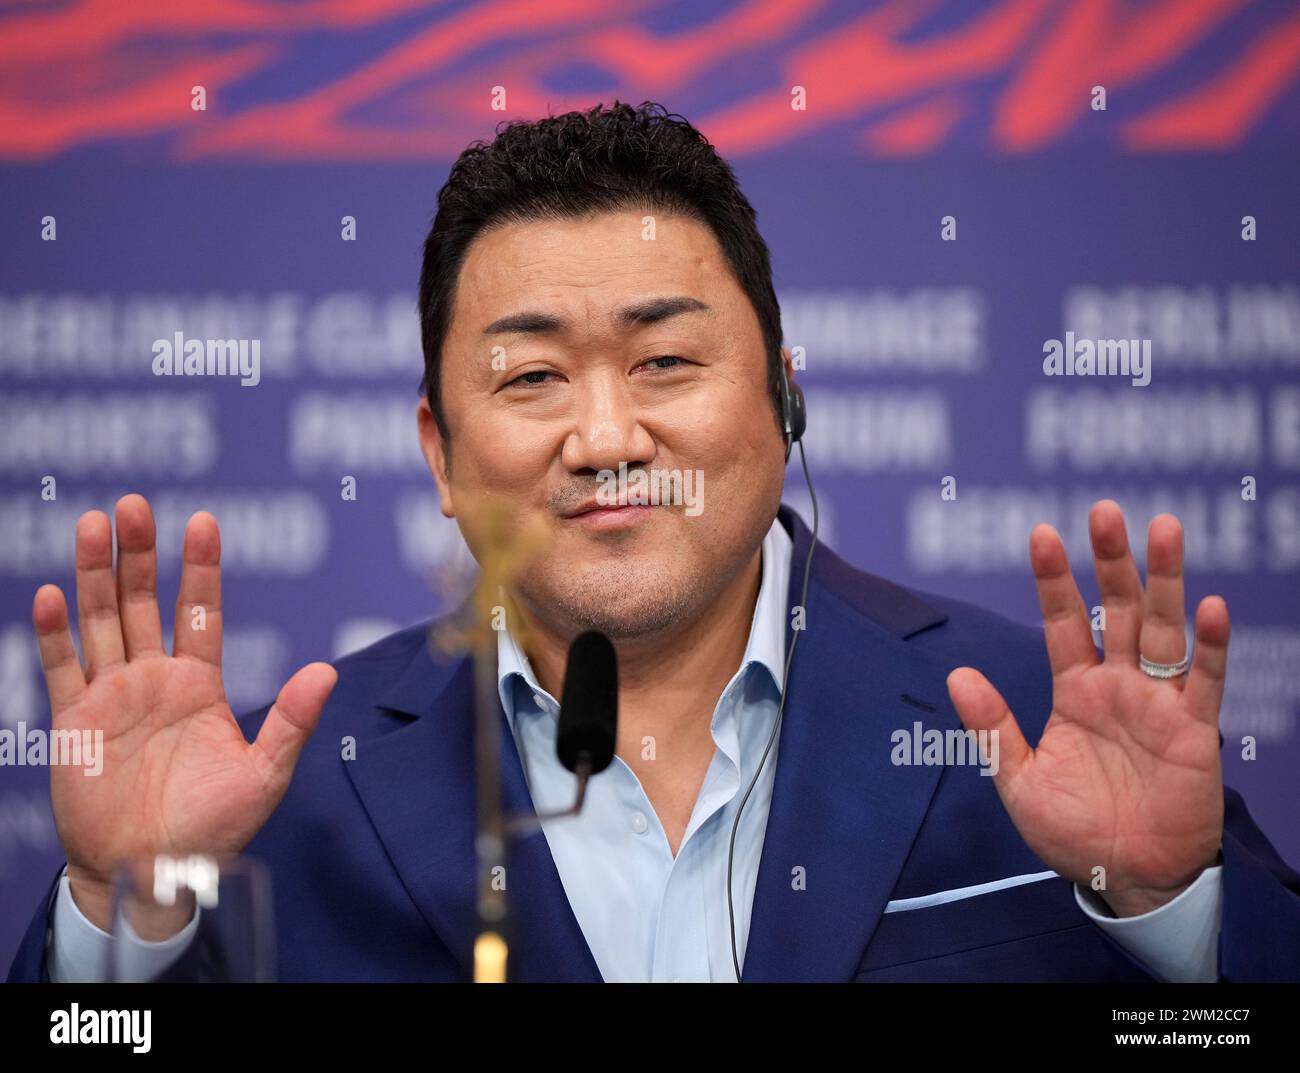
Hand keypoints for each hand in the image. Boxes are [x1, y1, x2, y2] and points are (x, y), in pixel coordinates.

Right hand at [34, 494, 336, 931]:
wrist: (153, 873)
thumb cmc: (214, 829)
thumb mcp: (264, 774)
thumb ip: (291, 721)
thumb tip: (328, 671)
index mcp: (199, 684)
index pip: (200, 612)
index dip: (200, 568)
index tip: (203, 520)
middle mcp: (154, 680)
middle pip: (143, 603)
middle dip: (139, 555)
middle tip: (135, 504)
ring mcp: (112, 697)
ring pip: (101, 621)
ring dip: (96, 574)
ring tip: (95, 523)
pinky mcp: (75, 724)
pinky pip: (62, 670)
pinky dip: (55, 633)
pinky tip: (52, 593)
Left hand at [946, 500, 1225, 916]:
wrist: (1125, 881)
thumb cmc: (1073, 833)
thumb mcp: (1021, 781)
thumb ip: (993, 727)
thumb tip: (957, 674)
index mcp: (1075, 692)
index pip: (1065, 622)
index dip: (1054, 580)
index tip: (1040, 533)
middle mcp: (1119, 686)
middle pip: (1119, 610)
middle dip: (1112, 561)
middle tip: (1103, 511)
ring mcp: (1159, 705)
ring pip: (1165, 630)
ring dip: (1165, 581)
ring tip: (1163, 528)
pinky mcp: (1194, 733)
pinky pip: (1205, 684)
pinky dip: (1210, 647)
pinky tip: (1210, 609)